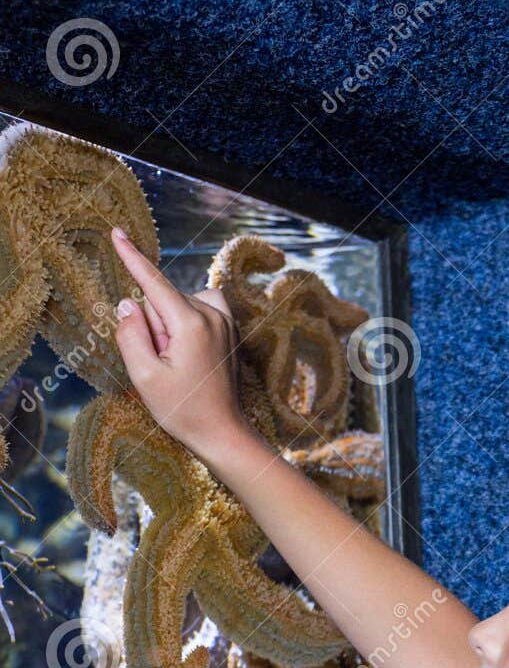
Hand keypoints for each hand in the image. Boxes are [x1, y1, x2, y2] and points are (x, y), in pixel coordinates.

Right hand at [109, 226, 248, 458]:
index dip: (132, 258)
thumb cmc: (184, 410)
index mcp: (192, 323)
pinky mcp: (231, 330)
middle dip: (155, 327)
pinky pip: (200, 309)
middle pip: (164, 301)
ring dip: (171, 328)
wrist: (224, 434)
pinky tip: (189, 351)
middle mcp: (213, 315)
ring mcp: (226, 322)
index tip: (117, 233)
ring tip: (178, 363)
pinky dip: (187, 323)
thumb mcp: (145, 377)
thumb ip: (131, 335)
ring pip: (180, 306)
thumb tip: (128, 303)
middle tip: (165, 365)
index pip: (154, 282)